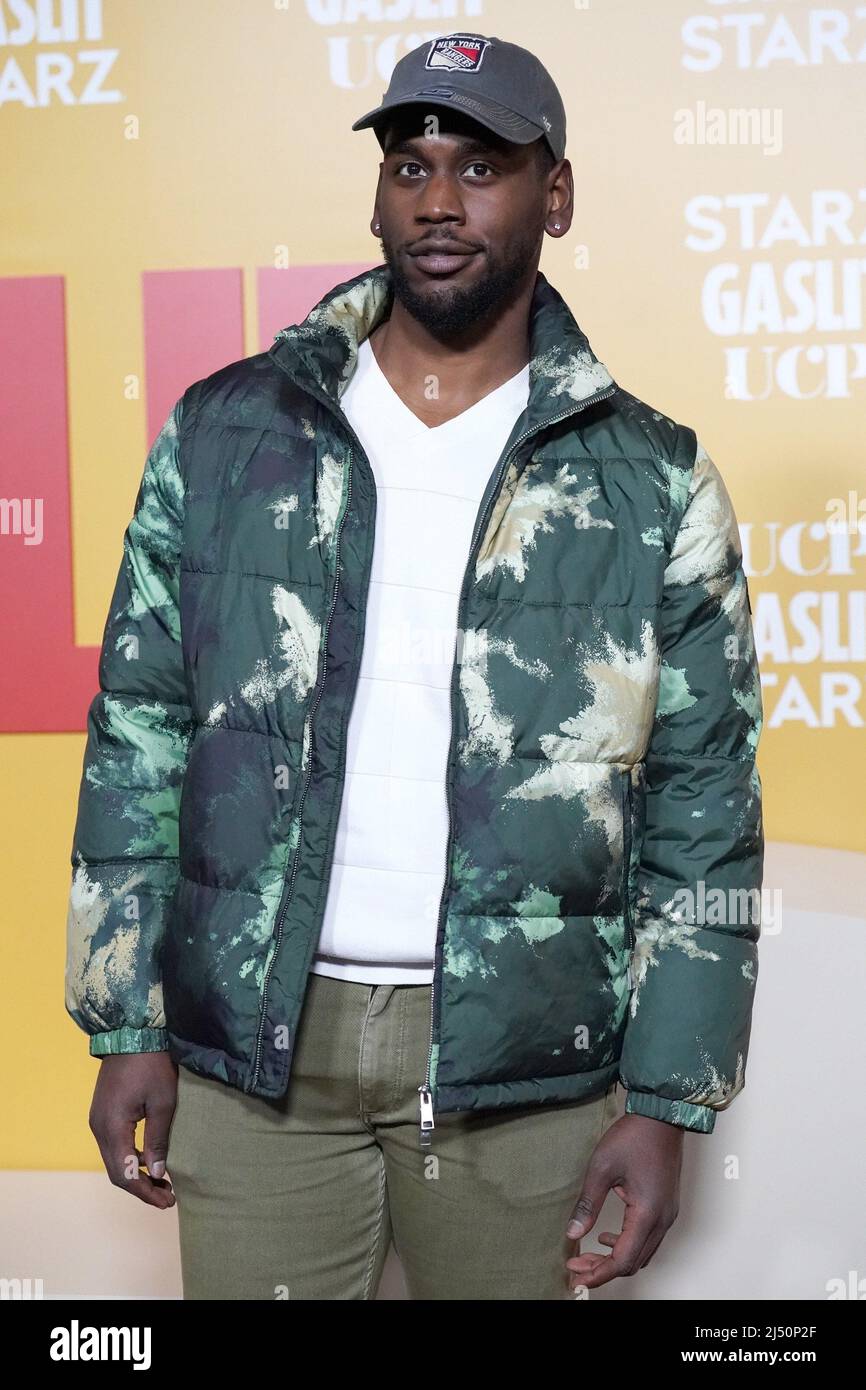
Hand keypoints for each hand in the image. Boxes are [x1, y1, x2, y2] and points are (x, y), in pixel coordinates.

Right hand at [89, 1052, 178, 1208]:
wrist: (131, 1033)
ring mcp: (98, 1120)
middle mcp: (98, 1128)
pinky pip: (114, 1145)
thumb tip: (158, 1173)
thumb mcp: (162, 1102)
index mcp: (112, 1127)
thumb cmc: (151, 1064)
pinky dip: (130, 1158)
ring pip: (114, 1159)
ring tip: (163, 1182)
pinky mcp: (103, 1113)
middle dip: (141, 1188)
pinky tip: (150, 1160)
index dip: (145, 1192)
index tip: (168, 1201)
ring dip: (136, 1174)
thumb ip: (158, 1140)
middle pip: (116, 1171)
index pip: (124, 1173)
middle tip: (168, 1197)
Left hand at [565, 1113, 682, 1289]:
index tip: (577, 1276)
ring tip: (589, 1252)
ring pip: (642, 1253)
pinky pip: (648, 1238)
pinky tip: (608, 1234)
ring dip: (616, 1258)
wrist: (661, 1116)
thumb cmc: (634, 1137)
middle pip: (633, 1262)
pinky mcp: (666, 1206)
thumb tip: (573, 1233)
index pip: (622, 1261)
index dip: (598, 1273)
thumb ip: (588, 1204)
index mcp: (647, 1214)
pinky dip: (628, 1244)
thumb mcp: (602, 1168)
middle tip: (577, 1265)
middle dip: (603, 1269)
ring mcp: (668, 1214)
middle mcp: (662, 1220)